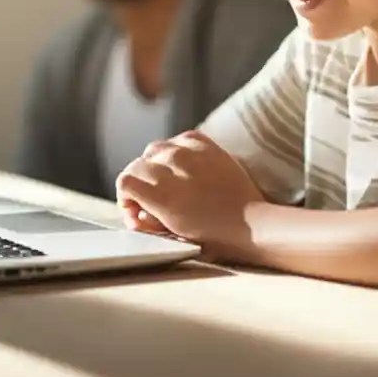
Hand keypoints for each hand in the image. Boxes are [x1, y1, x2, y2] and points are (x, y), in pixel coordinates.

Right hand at [115, 130, 265, 258]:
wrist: (253, 225)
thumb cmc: (213, 237)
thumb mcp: (172, 235)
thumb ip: (147, 221)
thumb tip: (135, 212)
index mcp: (162, 194)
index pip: (124, 180)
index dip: (126, 197)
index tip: (137, 210)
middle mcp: (173, 168)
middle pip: (137, 163)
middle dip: (139, 182)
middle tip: (152, 200)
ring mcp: (190, 152)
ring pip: (155, 148)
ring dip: (156, 164)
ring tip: (170, 182)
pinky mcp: (207, 145)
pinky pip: (178, 139)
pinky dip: (176, 150)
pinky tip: (184, 167)